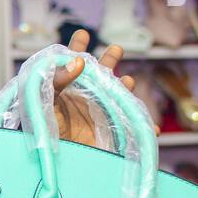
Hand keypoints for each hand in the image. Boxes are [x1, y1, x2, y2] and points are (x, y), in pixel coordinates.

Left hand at [51, 30, 158, 146]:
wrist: (55, 163)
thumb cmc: (45, 132)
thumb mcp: (46, 102)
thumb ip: (57, 81)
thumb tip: (78, 61)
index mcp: (65, 88)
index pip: (72, 64)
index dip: (77, 48)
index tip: (82, 35)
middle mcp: (84, 97)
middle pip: (100, 74)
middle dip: (109, 60)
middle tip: (116, 48)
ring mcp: (99, 112)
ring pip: (118, 94)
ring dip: (125, 88)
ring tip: (127, 81)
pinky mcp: (110, 129)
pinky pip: (132, 125)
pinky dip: (144, 125)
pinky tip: (152, 127)